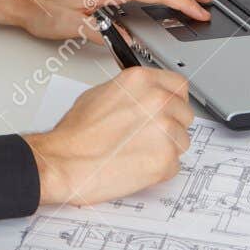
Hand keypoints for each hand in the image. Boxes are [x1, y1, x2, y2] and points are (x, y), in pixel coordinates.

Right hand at [22, 67, 194, 204]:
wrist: (63, 162)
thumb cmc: (75, 133)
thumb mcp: (101, 94)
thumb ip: (132, 93)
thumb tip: (146, 98)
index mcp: (142, 81)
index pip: (179, 86)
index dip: (173, 100)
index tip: (169, 109)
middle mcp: (157, 101)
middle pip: (185, 114)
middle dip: (171, 125)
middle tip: (148, 136)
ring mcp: (164, 131)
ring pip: (182, 141)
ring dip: (166, 148)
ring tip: (137, 152)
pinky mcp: (165, 159)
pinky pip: (175, 165)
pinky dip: (159, 169)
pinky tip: (137, 165)